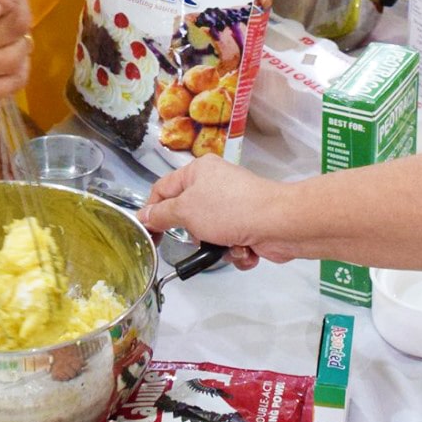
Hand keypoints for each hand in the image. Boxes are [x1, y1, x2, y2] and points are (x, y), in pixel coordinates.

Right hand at [139, 156, 299, 269]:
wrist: (278, 223)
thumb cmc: (229, 209)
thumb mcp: (185, 210)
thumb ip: (160, 214)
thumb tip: (143, 216)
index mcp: (198, 171)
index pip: (163, 189)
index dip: (152, 211)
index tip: (148, 234)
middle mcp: (215, 185)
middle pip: (188, 216)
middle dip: (195, 234)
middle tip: (200, 238)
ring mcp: (234, 206)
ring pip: (210, 235)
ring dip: (218, 247)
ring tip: (228, 244)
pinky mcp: (249, 225)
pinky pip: (230, 243)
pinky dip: (236, 251)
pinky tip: (245, 248)